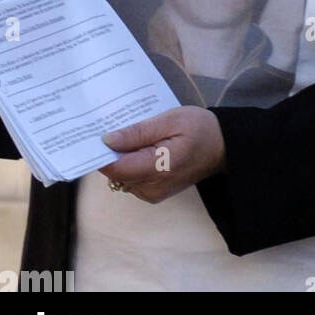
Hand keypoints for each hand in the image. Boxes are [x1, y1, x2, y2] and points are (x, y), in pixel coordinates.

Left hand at [98, 106, 225, 202]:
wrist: (223, 147)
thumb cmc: (200, 129)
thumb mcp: (171, 120)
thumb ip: (139, 132)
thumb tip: (107, 140)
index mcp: (157, 169)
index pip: (115, 167)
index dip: (100, 152)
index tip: (91, 132)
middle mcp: (151, 188)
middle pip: (115, 172)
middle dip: (111, 152)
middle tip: (113, 126)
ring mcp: (152, 194)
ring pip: (121, 176)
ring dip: (121, 157)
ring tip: (131, 134)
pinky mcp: (153, 194)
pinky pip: (130, 179)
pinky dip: (130, 163)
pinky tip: (139, 147)